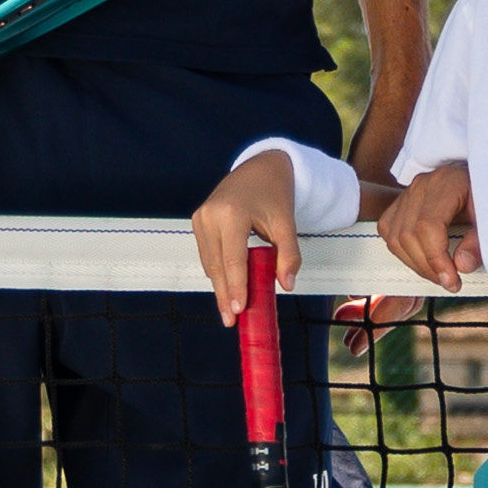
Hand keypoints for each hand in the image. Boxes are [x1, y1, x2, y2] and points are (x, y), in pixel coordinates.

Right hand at [192, 147, 305, 309]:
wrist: (261, 167)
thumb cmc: (275, 194)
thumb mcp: (287, 224)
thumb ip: (289, 255)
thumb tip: (286, 285)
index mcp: (232, 213)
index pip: (233, 259)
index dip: (235, 287)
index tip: (238, 310)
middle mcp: (210, 215)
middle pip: (216, 265)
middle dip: (224, 294)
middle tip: (231, 320)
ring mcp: (201, 217)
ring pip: (208, 262)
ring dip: (220, 286)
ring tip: (230, 310)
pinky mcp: (199, 220)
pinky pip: (207, 253)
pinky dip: (218, 271)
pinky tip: (227, 287)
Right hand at [376, 157, 480, 287]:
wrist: (477, 181)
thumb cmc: (486, 196)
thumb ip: (479, 241)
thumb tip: (461, 265)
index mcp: (446, 184)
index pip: (427, 226)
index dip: (436, 259)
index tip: (452, 281)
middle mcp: (422, 186)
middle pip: (409, 235)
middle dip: (428, 267)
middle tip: (449, 282)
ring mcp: (408, 194)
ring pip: (395, 237)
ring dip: (415, 263)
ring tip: (438, 274)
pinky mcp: (400, 203)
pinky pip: (389, 231)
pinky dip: (402, 252)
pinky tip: (422, 260)